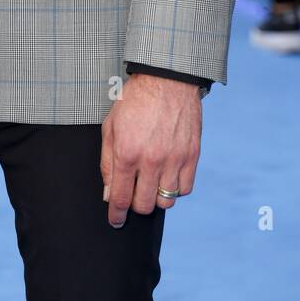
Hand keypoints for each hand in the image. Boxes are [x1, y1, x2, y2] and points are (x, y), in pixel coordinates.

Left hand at [100, 74, 201, 226]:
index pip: (121, 198)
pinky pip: (185, 189)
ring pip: (166, 201)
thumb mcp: (110, 127)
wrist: (166, 79)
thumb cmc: (134, 101)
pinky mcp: (192, 155)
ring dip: (156, 197)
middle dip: (135, 205)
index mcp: (127, 153)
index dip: (116, 215)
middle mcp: (152, 160)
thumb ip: (107, 163)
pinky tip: (167, 176)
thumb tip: (109, 194)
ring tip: (151, 184)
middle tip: (133, 195)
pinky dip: (175, 189)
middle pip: (144, 205)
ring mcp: (174, 159)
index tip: (116, 221)